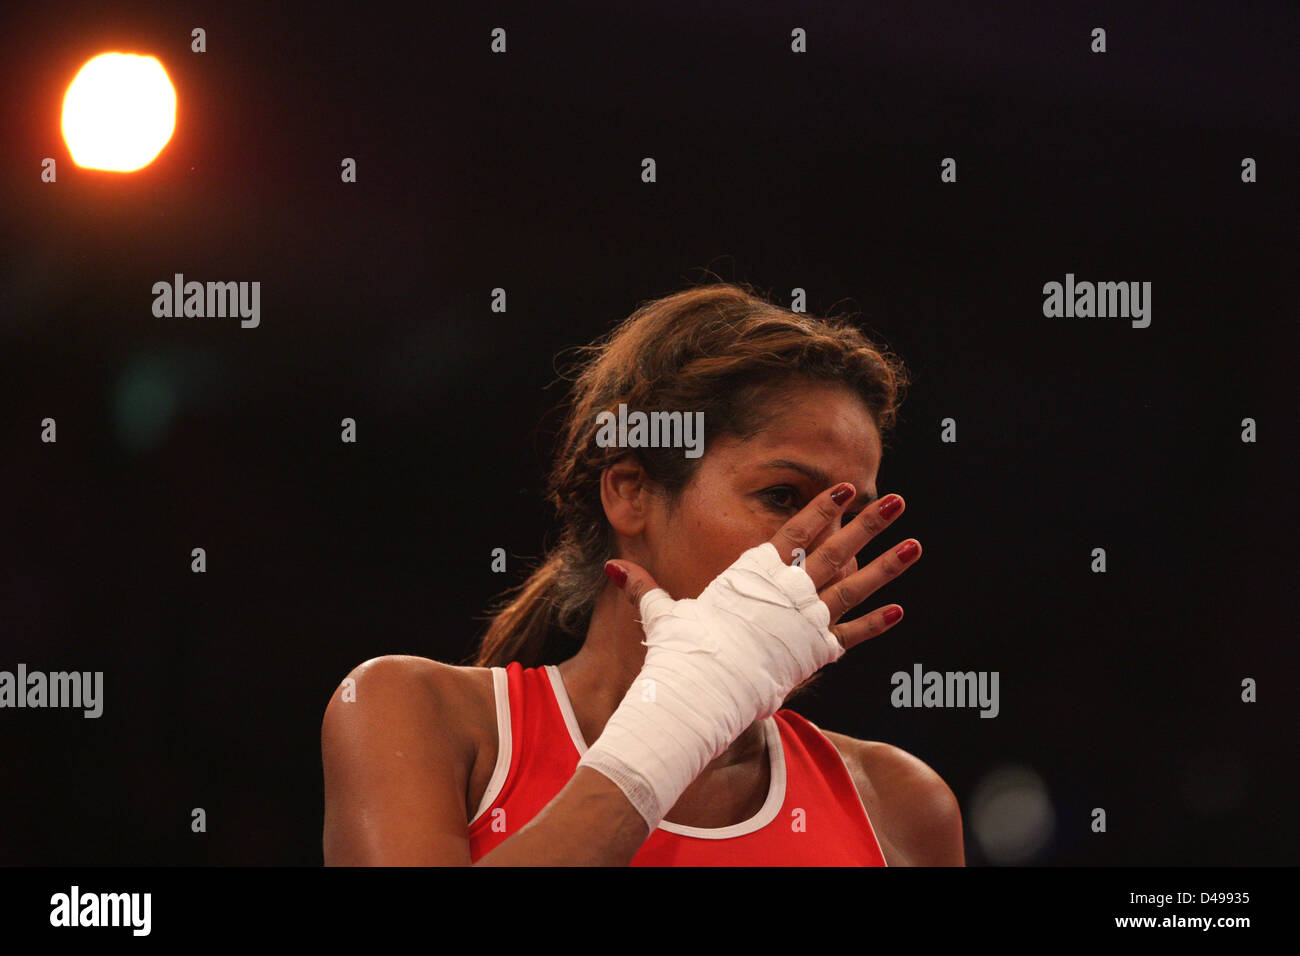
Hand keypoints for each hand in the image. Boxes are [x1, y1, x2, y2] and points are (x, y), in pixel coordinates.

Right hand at [607, 481, 919, 652]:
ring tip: (915, 544)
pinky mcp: (814, 652)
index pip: (796, 530)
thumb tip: (611, 567)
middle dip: (868, 522)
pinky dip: (875, 624)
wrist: (702, 688)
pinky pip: (851, 636)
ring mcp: (805, 619)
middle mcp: (788, 589)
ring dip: (887, 564)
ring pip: (855, 585)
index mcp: (755, 572)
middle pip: (836, 547)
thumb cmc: (682, 649)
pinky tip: (899, 610)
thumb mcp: (663, 613)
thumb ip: (644, 588)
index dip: (822, 506)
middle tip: (896, 500)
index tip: (846, 487)